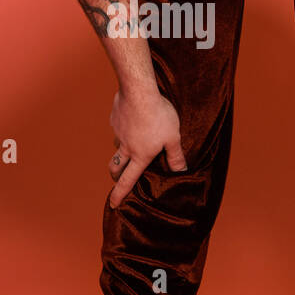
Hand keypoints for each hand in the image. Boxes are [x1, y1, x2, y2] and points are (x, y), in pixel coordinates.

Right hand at [108, 88, 186, 207]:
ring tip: (132, 144)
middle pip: (115, 167)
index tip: (112, 204)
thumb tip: (181, 171)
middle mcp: (126, 147)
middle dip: (115, 176)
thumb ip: (175, 156)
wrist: (138, 91)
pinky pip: (118, 128)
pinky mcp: (115, 119)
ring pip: (117, 146)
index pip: (128, 181)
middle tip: (117, 179)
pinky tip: (133, 119)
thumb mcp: (173, 137)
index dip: (119, 194)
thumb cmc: (159, 115)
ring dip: (122, 150)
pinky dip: (124, 129)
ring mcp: (118, 133)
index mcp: (140, 156)